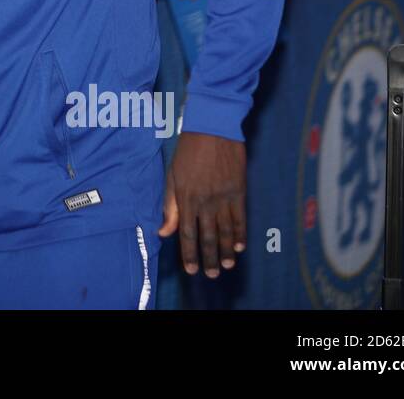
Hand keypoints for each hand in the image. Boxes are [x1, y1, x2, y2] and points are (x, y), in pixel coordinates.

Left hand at [159, 131, 245, 277]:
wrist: (213, 128)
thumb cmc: (188, 150)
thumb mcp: (172, 175)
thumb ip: (169, 205)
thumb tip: (163, 232)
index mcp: (186, 197)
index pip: (187, 233)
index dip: (189, 253)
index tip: (191, 269)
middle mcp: (206, 201)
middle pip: (208, 236)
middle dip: (209, 258)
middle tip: (211, 274)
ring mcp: (224, 197)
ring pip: (225, 231)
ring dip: (225, 251)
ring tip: (225, 266)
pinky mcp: (239, 191)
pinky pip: (240, 218)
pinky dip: (240, 234)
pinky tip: (239, 247)